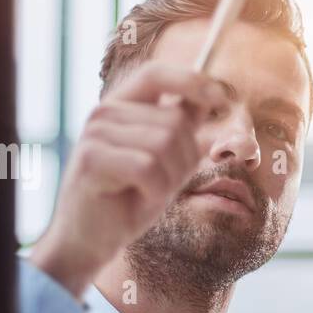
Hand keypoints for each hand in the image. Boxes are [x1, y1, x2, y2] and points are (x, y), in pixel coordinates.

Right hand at [29, 61, 224, 297]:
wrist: (90, 239)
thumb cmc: (130, 198)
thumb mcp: (166, 160)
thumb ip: (182, 128)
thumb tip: (214, 97)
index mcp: (121, 106)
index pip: (156, 74)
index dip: (192, 81)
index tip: (222, 99)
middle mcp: (105, 112)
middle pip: (174, 122)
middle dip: (185, 160)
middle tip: (164, 185)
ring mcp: (94, 132)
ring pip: (164, 144)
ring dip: (170, 179)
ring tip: (149, 193)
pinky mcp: (90, 158)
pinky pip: (147, 167)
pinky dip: (155, 190)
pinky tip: (139, 199)